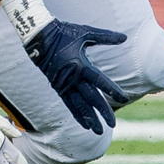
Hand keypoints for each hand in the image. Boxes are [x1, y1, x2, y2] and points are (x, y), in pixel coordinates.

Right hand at [25, 19, 129, 136]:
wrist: (38, 35)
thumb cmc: (63, 32)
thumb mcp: (85, 32)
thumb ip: (105, 37)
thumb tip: (124, 37)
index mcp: (81, 64)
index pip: (100, 81)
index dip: (112, 90)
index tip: (124, 99)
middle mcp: (72, 77)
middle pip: (91, 98)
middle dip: (102, 111)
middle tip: (113, 124)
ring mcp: (63, 83)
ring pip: (78, 105)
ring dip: (89, 118)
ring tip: (98, 131)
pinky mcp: (57, 86)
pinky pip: (68, 103)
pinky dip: (77, 114)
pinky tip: (84, 124)